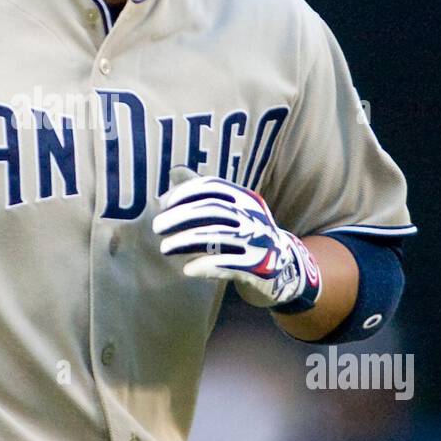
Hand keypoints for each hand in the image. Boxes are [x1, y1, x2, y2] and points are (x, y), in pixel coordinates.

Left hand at [151, 173, 321, 309]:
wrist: (283, 265)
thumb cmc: (246, 234)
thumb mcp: (232, 209)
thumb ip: (205, 192)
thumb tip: (174, 171)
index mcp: (246, 198)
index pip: (214, 187)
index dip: (187, 192)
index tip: (164, 203)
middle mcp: (254, 216)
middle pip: (213, 210)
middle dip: (181, 216)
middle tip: (157, 227)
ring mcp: (259, 241)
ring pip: (218, 236)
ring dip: (186, 241)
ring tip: (165, 248)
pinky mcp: (259, 266)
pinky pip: (228, 264)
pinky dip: (205, 265)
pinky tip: (187, 269)